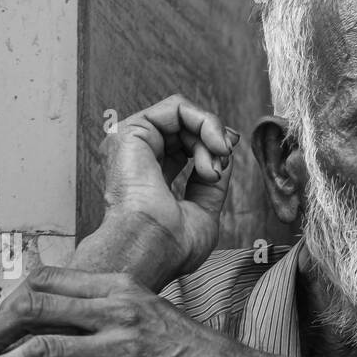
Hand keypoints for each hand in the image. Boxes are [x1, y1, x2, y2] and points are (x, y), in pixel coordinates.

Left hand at [0, 267, 257, 356]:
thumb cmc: (192, 352)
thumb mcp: (149, 312)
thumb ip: (107, 306)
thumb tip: (64, 307)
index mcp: (121, 288)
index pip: (46, 281)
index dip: (6, 302)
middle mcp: (118, 311)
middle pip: (33, 309)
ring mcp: (123, 348)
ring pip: (42, 352)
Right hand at [100, 94, 240, 275]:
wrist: (151, 249)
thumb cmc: (171, 245)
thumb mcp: (203, 210)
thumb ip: (211, 182)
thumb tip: (223, 154)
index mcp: (148, 179)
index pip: (184, 148)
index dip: (211, 147)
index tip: (226, 162)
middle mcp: (137, 158)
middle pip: (185, 129)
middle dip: (214, 142)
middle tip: (222, 165)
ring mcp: (131, 143)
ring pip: (183, 115)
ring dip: (211, 136)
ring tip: (215, 165)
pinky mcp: (130, 131)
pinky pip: (176, 107)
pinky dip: (204, 123)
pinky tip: (213, 147)